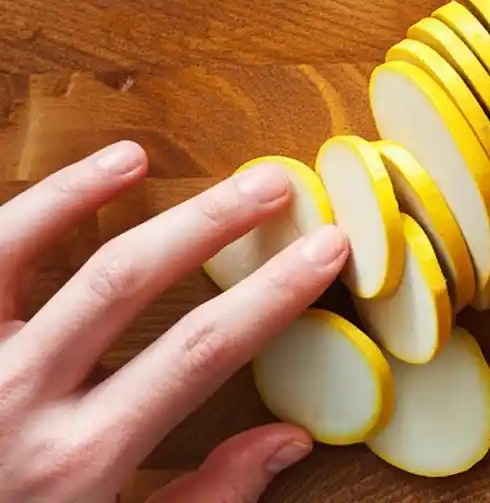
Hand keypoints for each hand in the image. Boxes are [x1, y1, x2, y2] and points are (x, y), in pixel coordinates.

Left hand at [0, 141, 348, 502]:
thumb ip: (206, 499)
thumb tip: (289, 441)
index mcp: (81, 457)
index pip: (200, 352)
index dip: (273, 293)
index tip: (324, 248)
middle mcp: (17, 402)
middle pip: (123, 282)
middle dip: (207, 223)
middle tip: (269, 183)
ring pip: (19, 250)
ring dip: (84, 194)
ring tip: (140, 156)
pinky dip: (16, 217)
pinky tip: (51, 189)